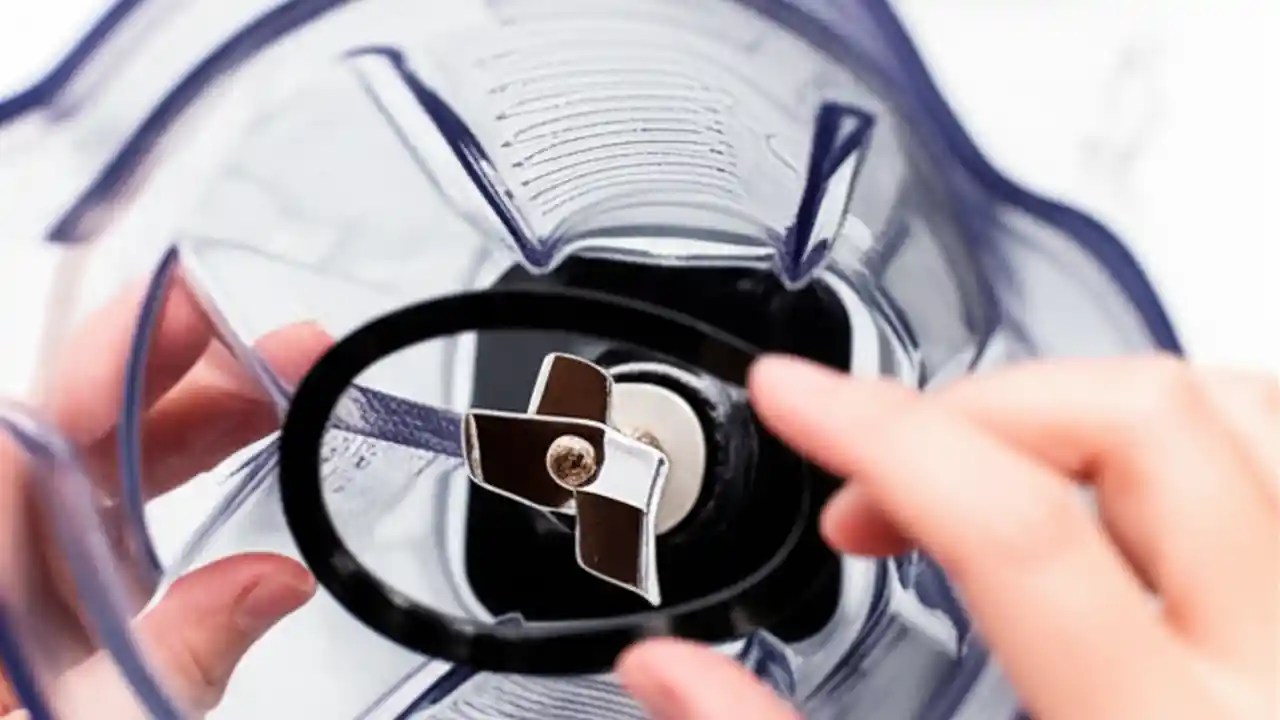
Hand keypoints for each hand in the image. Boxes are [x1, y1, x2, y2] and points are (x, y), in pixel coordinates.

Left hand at [0, 275, 330, 717]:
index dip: (120, 348)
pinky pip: (96, 532)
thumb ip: (178, 662)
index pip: (37, 430)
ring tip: (284, 398)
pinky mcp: (27, 614)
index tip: (202, 295)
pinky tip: (231, 484)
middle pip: (71, 436)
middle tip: (289, 352)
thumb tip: (269, 584)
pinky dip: (167, 500)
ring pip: (90, 479)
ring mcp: (11, 582)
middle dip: (185, 379)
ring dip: (189, 432)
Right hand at [618, 355, 1278, 718]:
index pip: (1014, 528)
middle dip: (974, 411)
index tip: (793, 397)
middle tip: (880, 488)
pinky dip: (1183, 426)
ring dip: (1087, 405)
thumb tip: (669, 676)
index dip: (878, 432)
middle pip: (1143, 426)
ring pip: (1238, 408)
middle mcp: (1279, 677)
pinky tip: (1104, 485)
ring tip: (989, 466)